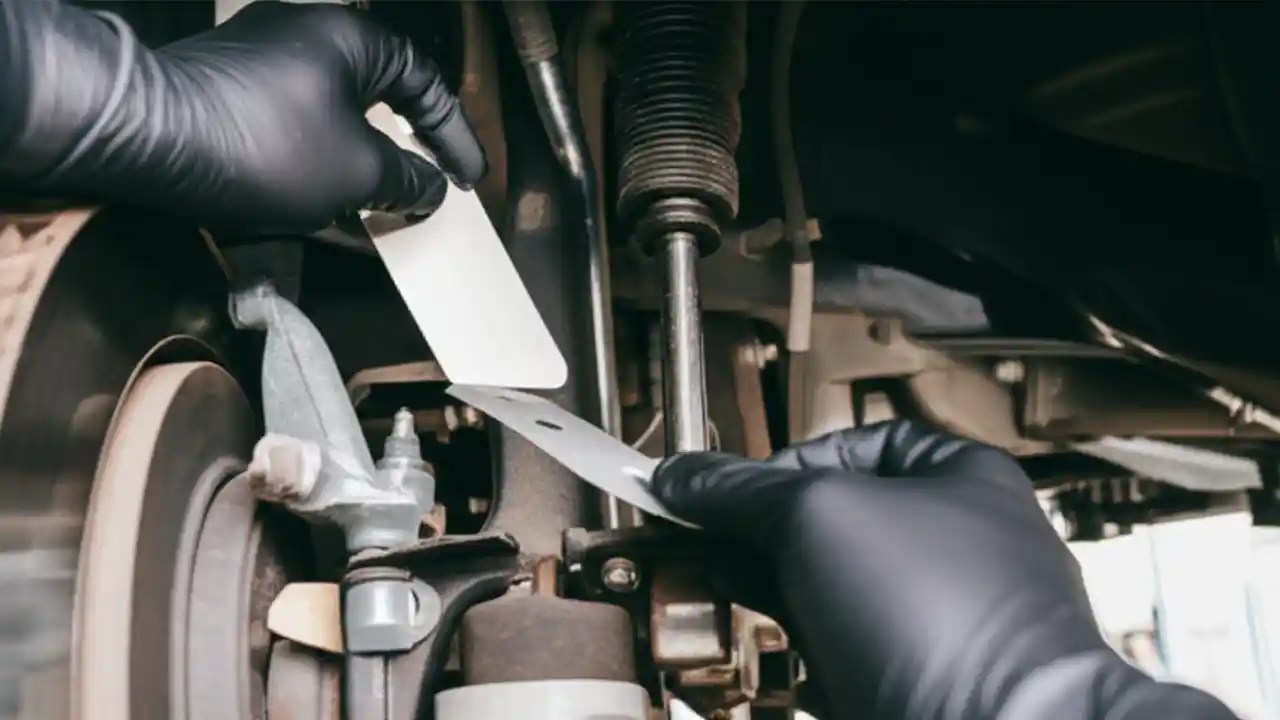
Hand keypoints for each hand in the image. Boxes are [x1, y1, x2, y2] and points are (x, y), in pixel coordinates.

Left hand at [1, 1, 483, 233]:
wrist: (145, 138)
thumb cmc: (255, 138)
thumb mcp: (357, 173)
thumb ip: (406, 181)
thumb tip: (428, 189)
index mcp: (350, 40)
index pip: (425, 85)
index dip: (454, 136)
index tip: (467, 176)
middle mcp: (305, 42)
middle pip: (376, 106)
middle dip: (403, 161)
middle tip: (424, 198)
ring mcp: (260, 70)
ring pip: (331, 128)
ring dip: (357, 177)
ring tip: (376, 222)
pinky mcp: (228, 102)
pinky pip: (291, 141)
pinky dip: (315, 178)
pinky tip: (326, 223)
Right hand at [653, 420, 1236, 719]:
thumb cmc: (944, 616)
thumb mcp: (818, 517)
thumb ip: (744, 491)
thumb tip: (681, 474)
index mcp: (963, 482)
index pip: (856, 445)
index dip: (783, 461)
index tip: (724, 487)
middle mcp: (961, 551)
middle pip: (837, 522)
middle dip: (764, 529)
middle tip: (704, 536)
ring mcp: (945, 625)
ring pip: (838, 593)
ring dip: (774, 588)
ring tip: (719, 583)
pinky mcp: (922, 687)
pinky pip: (851, 657)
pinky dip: (806, 651)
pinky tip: (777, 655)